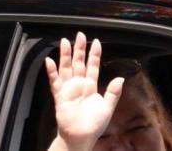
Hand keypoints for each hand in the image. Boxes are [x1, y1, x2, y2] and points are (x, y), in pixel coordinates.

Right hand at [45, 32, 122, 150]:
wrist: (81, 137)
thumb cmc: (94, 124)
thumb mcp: (108, 107)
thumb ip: (113, 92)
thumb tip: (121, 78)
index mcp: (91, 86)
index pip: (93, 66)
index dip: (94, 54)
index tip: (96, 41)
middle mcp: (79, 85)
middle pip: (79, 63)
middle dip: (79, 49)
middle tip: (80, 35)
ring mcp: (69, 89)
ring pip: (67, 68)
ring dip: (65, 55)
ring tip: (64, 42)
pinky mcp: (60, 96)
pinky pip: (55, 82)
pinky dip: (52, 72)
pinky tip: (49, 61)